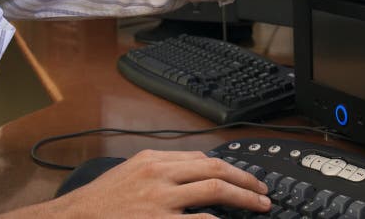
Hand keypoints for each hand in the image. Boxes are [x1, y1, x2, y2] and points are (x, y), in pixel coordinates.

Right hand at [39, 150, 269, 217]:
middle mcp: (159, 174)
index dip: (231, 168)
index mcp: (154, 159)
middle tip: (264, 192)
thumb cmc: (100, 202)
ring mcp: (159, 200)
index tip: (246, 178)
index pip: (203, 158)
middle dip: (245, 181)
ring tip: (260, 207)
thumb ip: (162, 169)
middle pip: (215, 170)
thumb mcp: (130, 173)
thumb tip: (196, 170)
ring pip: (214, 191)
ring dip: (243, 198)